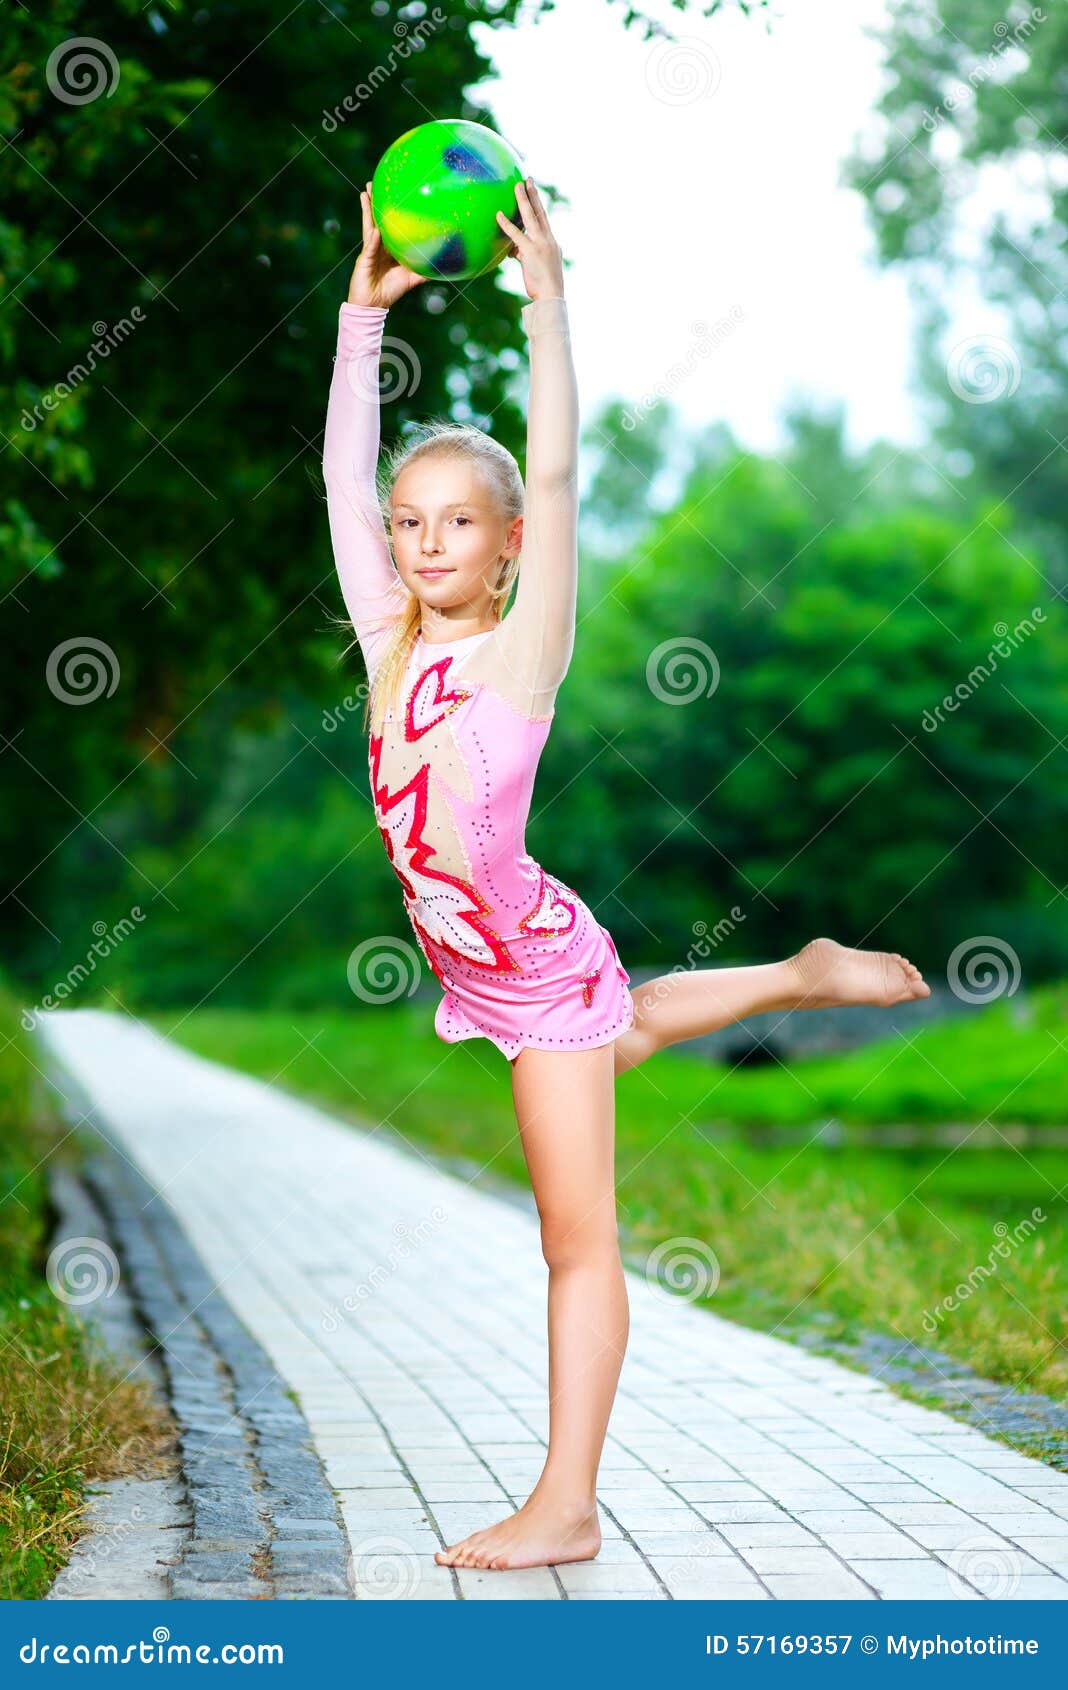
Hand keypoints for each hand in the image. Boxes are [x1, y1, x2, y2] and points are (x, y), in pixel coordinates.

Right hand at [347, 182, 426, 308]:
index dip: (391, 209)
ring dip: (368, 209)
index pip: (389, 223)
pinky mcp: (364, 259)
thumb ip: (425, 271)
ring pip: (369, 225)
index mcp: (387, 246)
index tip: (395, 192)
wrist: (373, 306)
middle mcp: (377, 244)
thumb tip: (445, 266)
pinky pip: (370, 245)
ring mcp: (369, 249)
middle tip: (375, 181)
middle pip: (376, 218)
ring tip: (366, 192)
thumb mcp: (412, 279)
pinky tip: (375, 228)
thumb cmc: (391, 291)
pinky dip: (373, 237)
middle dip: (376, 201)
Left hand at [496, 177, 564, 303]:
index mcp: (552, 242)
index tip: (534, 191)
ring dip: (523, 200)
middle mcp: (548, 239)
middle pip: (540, 212)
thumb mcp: (537, 266)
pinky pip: (516, 235)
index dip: (539, 204)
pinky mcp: (530, 251)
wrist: (551, 296)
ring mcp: (540, 243)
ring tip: (516, 186)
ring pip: (531, 217)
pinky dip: (507, 224)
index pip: (544, 219)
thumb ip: (526, 254)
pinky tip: (498, 215)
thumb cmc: (544, 286)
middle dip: (533, 194)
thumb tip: (514, 250)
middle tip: (527, 179)